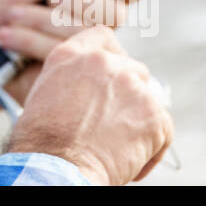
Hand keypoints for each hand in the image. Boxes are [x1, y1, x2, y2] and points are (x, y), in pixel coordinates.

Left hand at [0, 0, 149, 107]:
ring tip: (11, 20)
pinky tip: (11, 41)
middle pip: (112, 13)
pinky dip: (33, 42)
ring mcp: (85, 58)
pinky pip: (66, 56)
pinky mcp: (69, 80)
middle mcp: (93, 32)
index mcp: (88, 4)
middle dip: (75, 1)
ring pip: (86, 33)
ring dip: (43, 20)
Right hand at [8, 26, 173, 184]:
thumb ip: (70, 79)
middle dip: (129, 96)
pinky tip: (129, 165)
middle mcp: (102, 63)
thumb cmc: (41, 142)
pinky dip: (152, 150)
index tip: (115, 74)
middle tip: (115, 124)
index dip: (113, 56)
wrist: (56, 169)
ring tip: (117, 150)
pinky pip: (163, 129)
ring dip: (139, 124)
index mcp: (71, 55)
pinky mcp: (152, 113)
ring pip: (150, 100)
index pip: (102, 36)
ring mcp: (130, 85)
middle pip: (133, 69)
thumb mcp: (43, 94)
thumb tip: (87, 88)